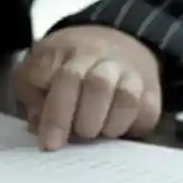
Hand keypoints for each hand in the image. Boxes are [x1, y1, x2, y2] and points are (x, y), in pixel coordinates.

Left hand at [13, 25, 162, 150]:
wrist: (114, 39)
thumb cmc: (64, 66)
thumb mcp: (34, 73)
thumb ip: (32, 98)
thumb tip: (40, 127)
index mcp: (63, 51)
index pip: (59, 78)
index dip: (55, 115)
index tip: (50, 143)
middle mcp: (98, 57)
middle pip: (97, 85)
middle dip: (84, 120)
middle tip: (76, 138)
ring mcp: (128, 71)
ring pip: (127, 96)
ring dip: (110, 124)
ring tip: (97, 134)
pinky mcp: (150, 90)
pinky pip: (147, 110)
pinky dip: (132, 127)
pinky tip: (117, 131)